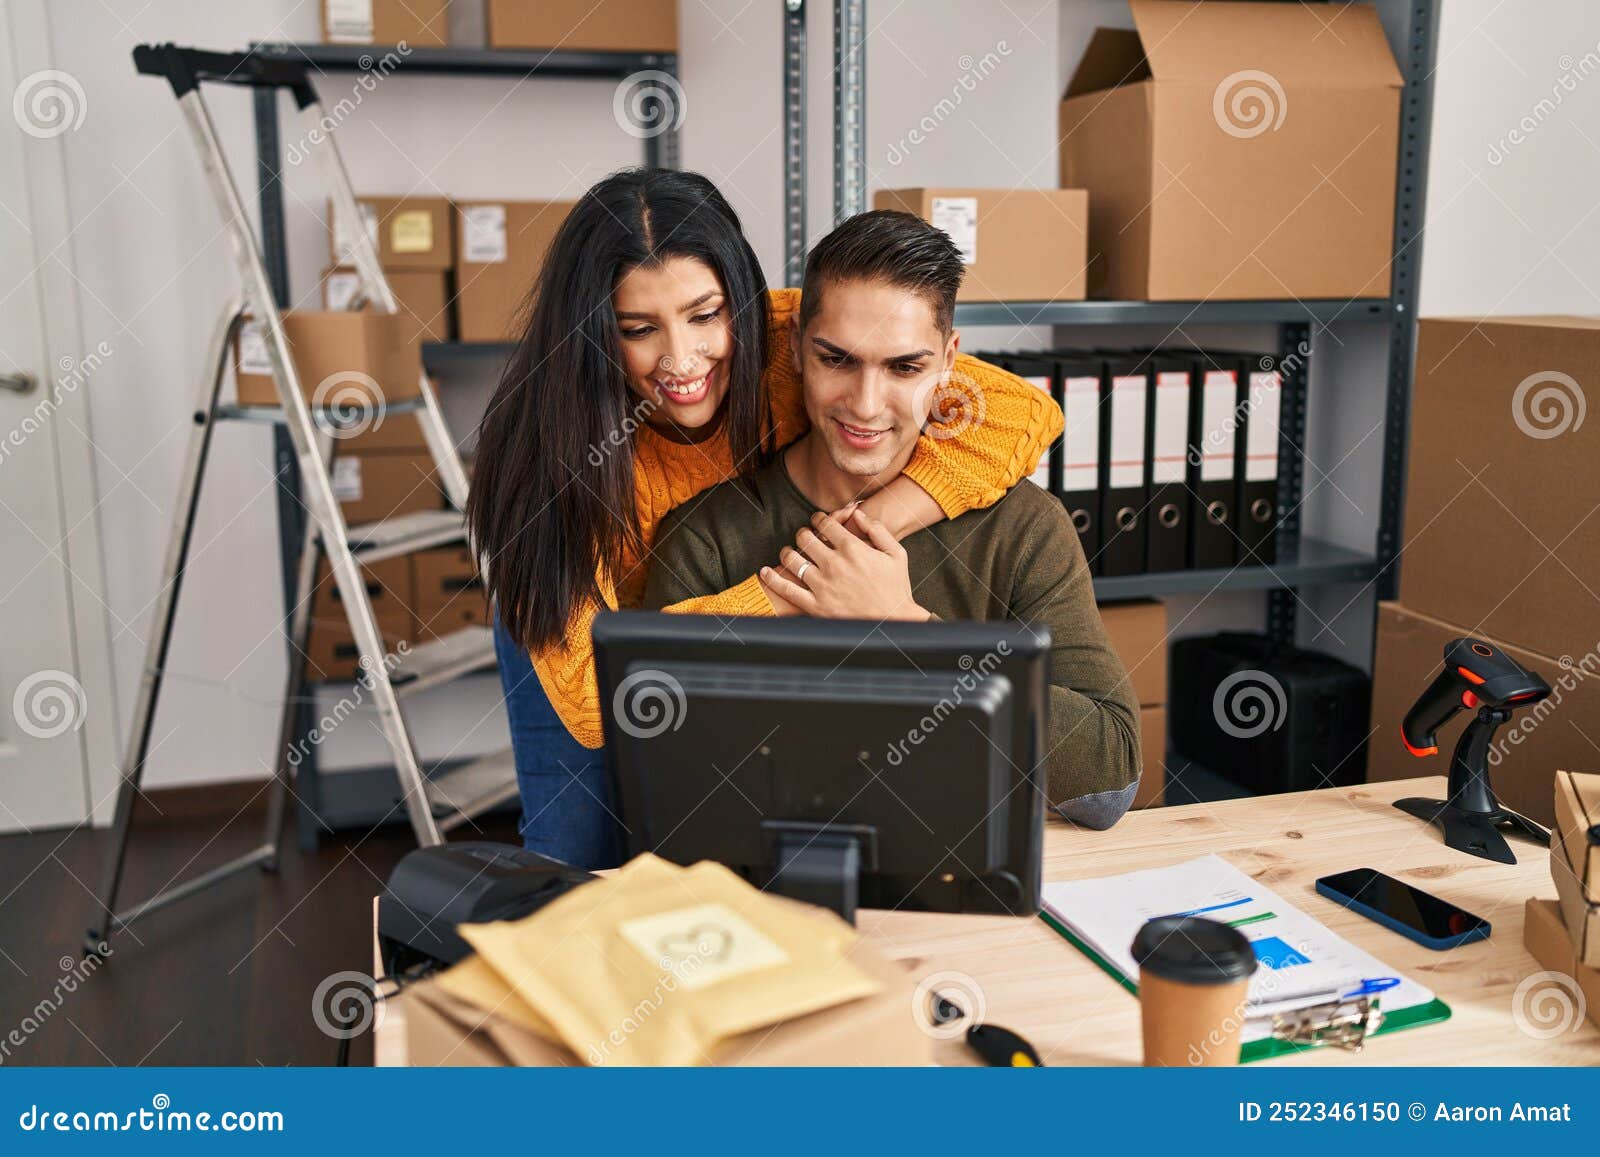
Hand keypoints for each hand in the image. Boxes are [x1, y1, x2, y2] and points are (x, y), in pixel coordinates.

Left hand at [758, 508, 929, 620]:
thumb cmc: (896, 588)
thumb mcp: (896, 553)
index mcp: (852, 548)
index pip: (824, 524)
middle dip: (803, 533)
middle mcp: (834, 564)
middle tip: (805, 536)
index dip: (817, 518)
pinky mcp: (815, 605)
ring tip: (790, 552)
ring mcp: (822, 585)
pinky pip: (787, 589)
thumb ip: (877, 529)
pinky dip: (772, 579)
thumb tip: (857, 513)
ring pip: (793, 559)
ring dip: (788, 552)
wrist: (894, 622)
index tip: (817, 521)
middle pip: (805, 538)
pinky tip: (765, 572)